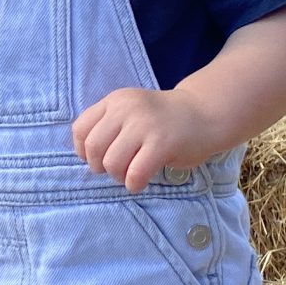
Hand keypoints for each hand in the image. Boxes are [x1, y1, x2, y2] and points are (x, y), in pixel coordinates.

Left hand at [72, 85, 216, 192]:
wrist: (205, 114)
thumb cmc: (164, 120)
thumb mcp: (132, 112)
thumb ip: (109, 125)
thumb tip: (86, 156)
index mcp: (116, 100)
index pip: (80, 129)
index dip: (83, 151)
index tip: (99, 158)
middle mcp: (127, 109)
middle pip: (93, 149)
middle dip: (101, 167)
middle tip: (118, 168)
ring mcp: (145, 125)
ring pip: (111, 163)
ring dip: (119, 176)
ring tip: (132, 173)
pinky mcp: (162, 144)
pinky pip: (134, 174)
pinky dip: (134, 184)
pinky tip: (142, 181)